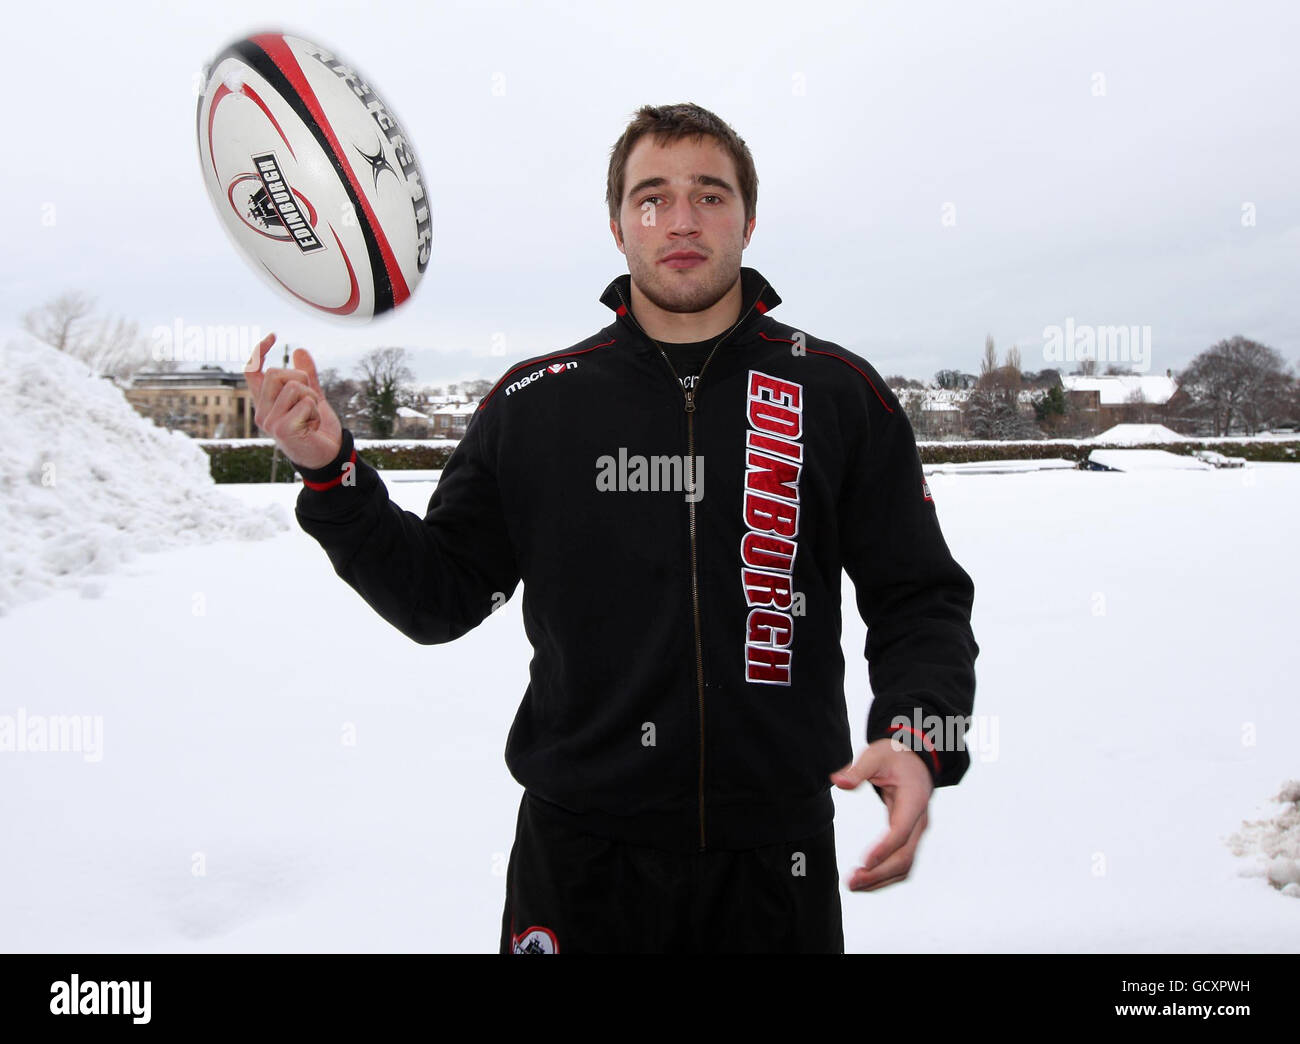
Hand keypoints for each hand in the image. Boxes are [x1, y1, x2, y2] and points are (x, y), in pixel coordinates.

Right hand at [244, 333, 341, 470]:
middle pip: (275, 373)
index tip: (274, 336)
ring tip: (311, 416)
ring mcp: (269, 422)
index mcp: (266, 403)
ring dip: (311, 398)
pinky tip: (313, 426)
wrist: (329, 458)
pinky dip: (315, 410)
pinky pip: (304, 402)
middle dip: (299, 379)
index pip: (252, 372)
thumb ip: (307, 376)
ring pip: (292, 386)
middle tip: (309, 400)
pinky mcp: (282, 429)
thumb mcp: (313, 397)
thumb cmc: (317, 430)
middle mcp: (262, 412)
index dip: (259, 351)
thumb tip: (299, 350)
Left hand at [831, 737, 933, 891]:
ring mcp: (917, 831)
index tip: (863, 862)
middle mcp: (920, 821)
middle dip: (879, 873)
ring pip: (905, 865)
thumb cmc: (894, 756)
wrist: (914, 758)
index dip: (884, 849)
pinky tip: (865, 879)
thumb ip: (857, 770)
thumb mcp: (875, 755)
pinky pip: (902, 862)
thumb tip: (838, 782)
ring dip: (881, 879)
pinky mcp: (910, 837)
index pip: (901, 831)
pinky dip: (885, 875)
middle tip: (851, 881)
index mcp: (914, 800)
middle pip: (904, 856)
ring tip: (853, 885)